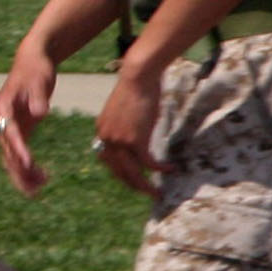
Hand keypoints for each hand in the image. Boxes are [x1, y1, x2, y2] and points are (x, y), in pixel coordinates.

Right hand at [0, 48, 60, 195]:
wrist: (32, 62)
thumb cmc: (35, 70)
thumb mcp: (39, 81)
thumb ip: (38, 98)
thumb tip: (39, 113)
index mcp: (3, 109)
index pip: (9, 133)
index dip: (18, 149)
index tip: (29, 162)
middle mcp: (2, 123)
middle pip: (7, 152)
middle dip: (20, 171)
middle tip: (35, 188)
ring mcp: (9, 129)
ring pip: (12, 158)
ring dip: (23, 175)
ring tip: (40, 189)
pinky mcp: (19, 131)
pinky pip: (20, 155)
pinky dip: (29, 168)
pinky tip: (42, 178)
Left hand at [94, 63, 166, 196]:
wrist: (138, 77)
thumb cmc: (137, 89)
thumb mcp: (126, 112)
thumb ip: (127, 127)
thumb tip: (138, 136)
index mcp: (102, 132)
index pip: (108, 161)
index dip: (122, 172)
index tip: (134, 178)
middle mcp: (106, 139)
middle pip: (118, 171)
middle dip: (133, 184)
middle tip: (148, 192)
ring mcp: (119, 141)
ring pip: (131, 172)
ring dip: (145, 185)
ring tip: (157, 193)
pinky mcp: (134, 140)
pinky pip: (147, 162)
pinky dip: (158, 168)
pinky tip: (170, 169)